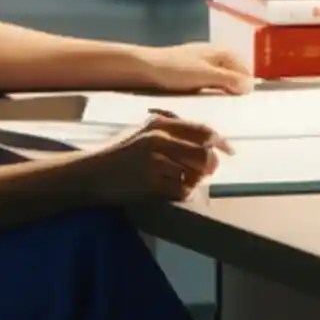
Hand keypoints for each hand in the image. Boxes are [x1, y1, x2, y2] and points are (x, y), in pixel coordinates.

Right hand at [90, 113, 231, 202]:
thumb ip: (171, 130)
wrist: (89, 175)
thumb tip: (207, 138)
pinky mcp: (150, 183)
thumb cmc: (118, 154)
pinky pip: (181, 191)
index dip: (221, 142)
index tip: (230, 150)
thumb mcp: (142, 132)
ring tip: (179, 181)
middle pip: (204, 154)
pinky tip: (169, 191)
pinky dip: (181, 193)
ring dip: (193, 181)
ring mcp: (154, 162)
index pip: (202, 131)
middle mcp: (158, 140)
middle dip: (208, 166)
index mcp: (159, 125)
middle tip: (203, 173)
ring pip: (194, 174)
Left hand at [141, 42, 252, 94]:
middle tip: (236, 105)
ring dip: (224, 88)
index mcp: (222, 52)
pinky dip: (213, 87)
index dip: (247, 84)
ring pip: (222, 75)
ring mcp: (203, 60)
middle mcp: (215, 53)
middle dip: (237, 86)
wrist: (146, 67)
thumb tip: (251, 86)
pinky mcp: (192, 68)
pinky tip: (207, 97)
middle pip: (235, 71)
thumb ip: (229, 80)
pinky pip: (210, 78)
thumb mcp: (206, 76)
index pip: (244, 69)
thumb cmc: (177, 70)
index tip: (247, 102)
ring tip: (223, 104)